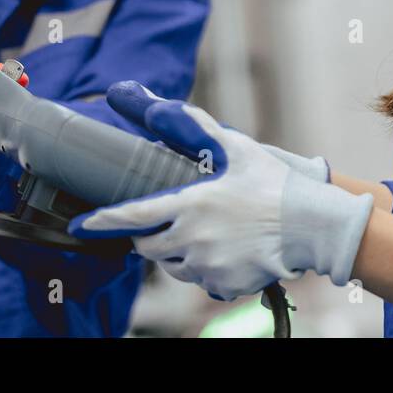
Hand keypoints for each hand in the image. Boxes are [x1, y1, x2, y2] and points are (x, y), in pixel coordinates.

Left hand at [70, 84, 372, 300]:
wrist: (311, 226)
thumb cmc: (274, 184)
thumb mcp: (237, 149)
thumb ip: (199, 129)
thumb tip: (171, 106)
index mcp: (191, 203)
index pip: (133, 216)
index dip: (102, 221)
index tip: (81, 225)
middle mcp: (193, 238)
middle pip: (148, 246)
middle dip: (150, 236)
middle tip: (169, 222)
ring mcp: (208, 265)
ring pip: (174, 266)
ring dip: (178, 253)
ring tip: (205, 234)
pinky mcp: (224, 285)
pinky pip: (202, 281)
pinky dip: (206, 269)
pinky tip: (227, 251)